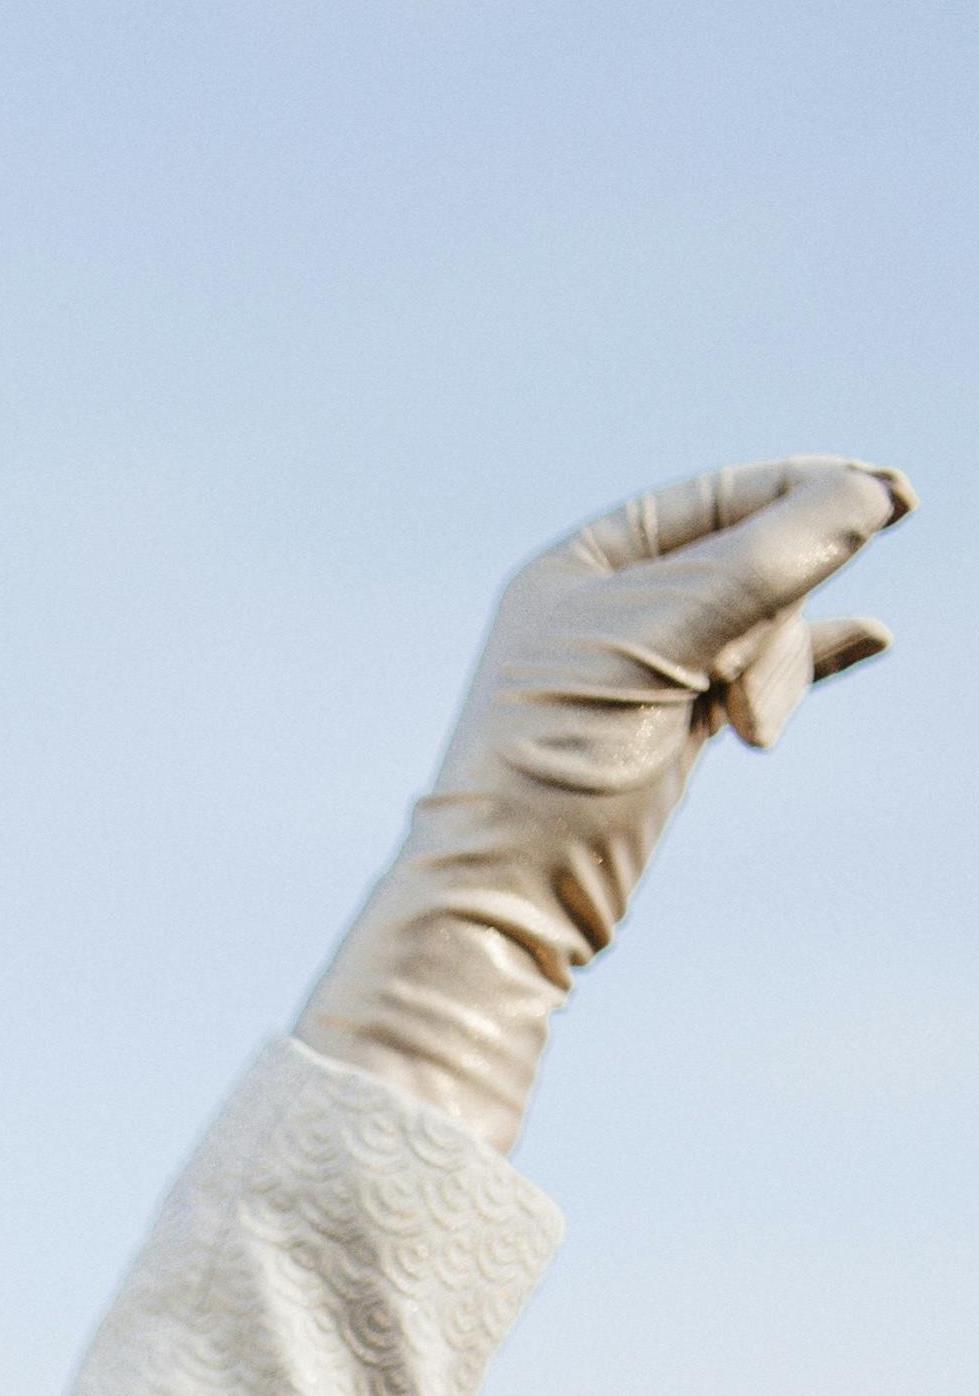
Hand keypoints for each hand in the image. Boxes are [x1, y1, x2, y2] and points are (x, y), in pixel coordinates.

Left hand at [301, 459, 911, 1150]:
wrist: (507, 904)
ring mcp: (648, 674)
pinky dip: (811, 662)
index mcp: (583, 565)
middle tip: (758, 682)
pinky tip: (872, 639)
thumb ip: (766, 562)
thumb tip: (872, 493)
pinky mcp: (675, 735)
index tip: (888, 496)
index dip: (801, 490)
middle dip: (776, 612)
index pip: (717, 497)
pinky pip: (759, 678)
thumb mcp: (658, 641)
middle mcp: (613, 611)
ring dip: (780, 666)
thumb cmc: (550, 765)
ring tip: (760, 732)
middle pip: (749, 564)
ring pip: (760, 628)